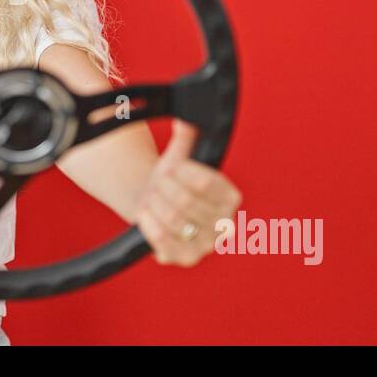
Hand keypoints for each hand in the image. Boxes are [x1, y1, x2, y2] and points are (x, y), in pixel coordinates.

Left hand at [134, 118, 241, 266]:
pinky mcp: (186, 259)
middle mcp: (225, 224)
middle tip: (158, 183)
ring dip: (154, 204)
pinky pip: (162, 242)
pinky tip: (146, 215)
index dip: (183, 172)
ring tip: (152, 198)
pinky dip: (149, 225)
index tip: (172, 167)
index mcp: (230, 197)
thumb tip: (185, 117)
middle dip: (165, 188)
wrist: (155, 206)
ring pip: (172, 220)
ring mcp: (207, 245)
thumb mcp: (179, 157)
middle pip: (186, 202)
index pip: (208, 183)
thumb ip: (186, 136)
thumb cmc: (172, 181)